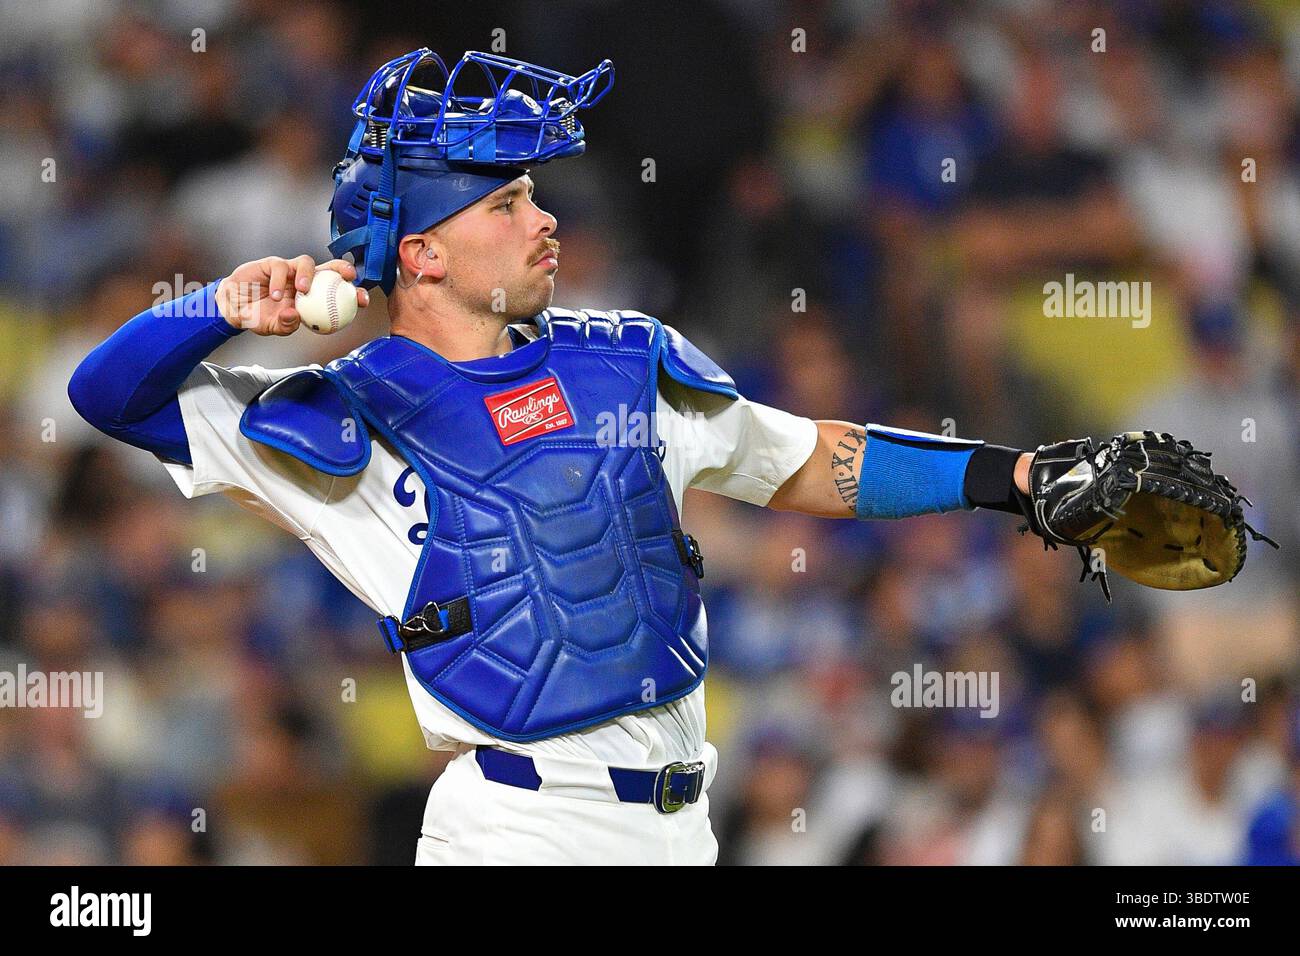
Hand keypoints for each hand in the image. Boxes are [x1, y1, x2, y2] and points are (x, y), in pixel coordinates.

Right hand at [215, 256, 370, 334]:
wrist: (234, 307)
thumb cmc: (259, 317)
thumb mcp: (272, 327)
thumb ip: (285, 325)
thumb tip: (296, 318)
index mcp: (314, 297)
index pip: (338, 292)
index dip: (353, 293)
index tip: (362, 301)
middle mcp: (304, 281)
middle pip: (328, 269)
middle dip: (342, 269)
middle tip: (348, 277)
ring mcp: (288, 271)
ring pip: (305, 262)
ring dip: (308, 275)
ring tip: (302, 290)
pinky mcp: (271, 264)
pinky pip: (279, 267)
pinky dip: (279, 280)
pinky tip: (276, 294)